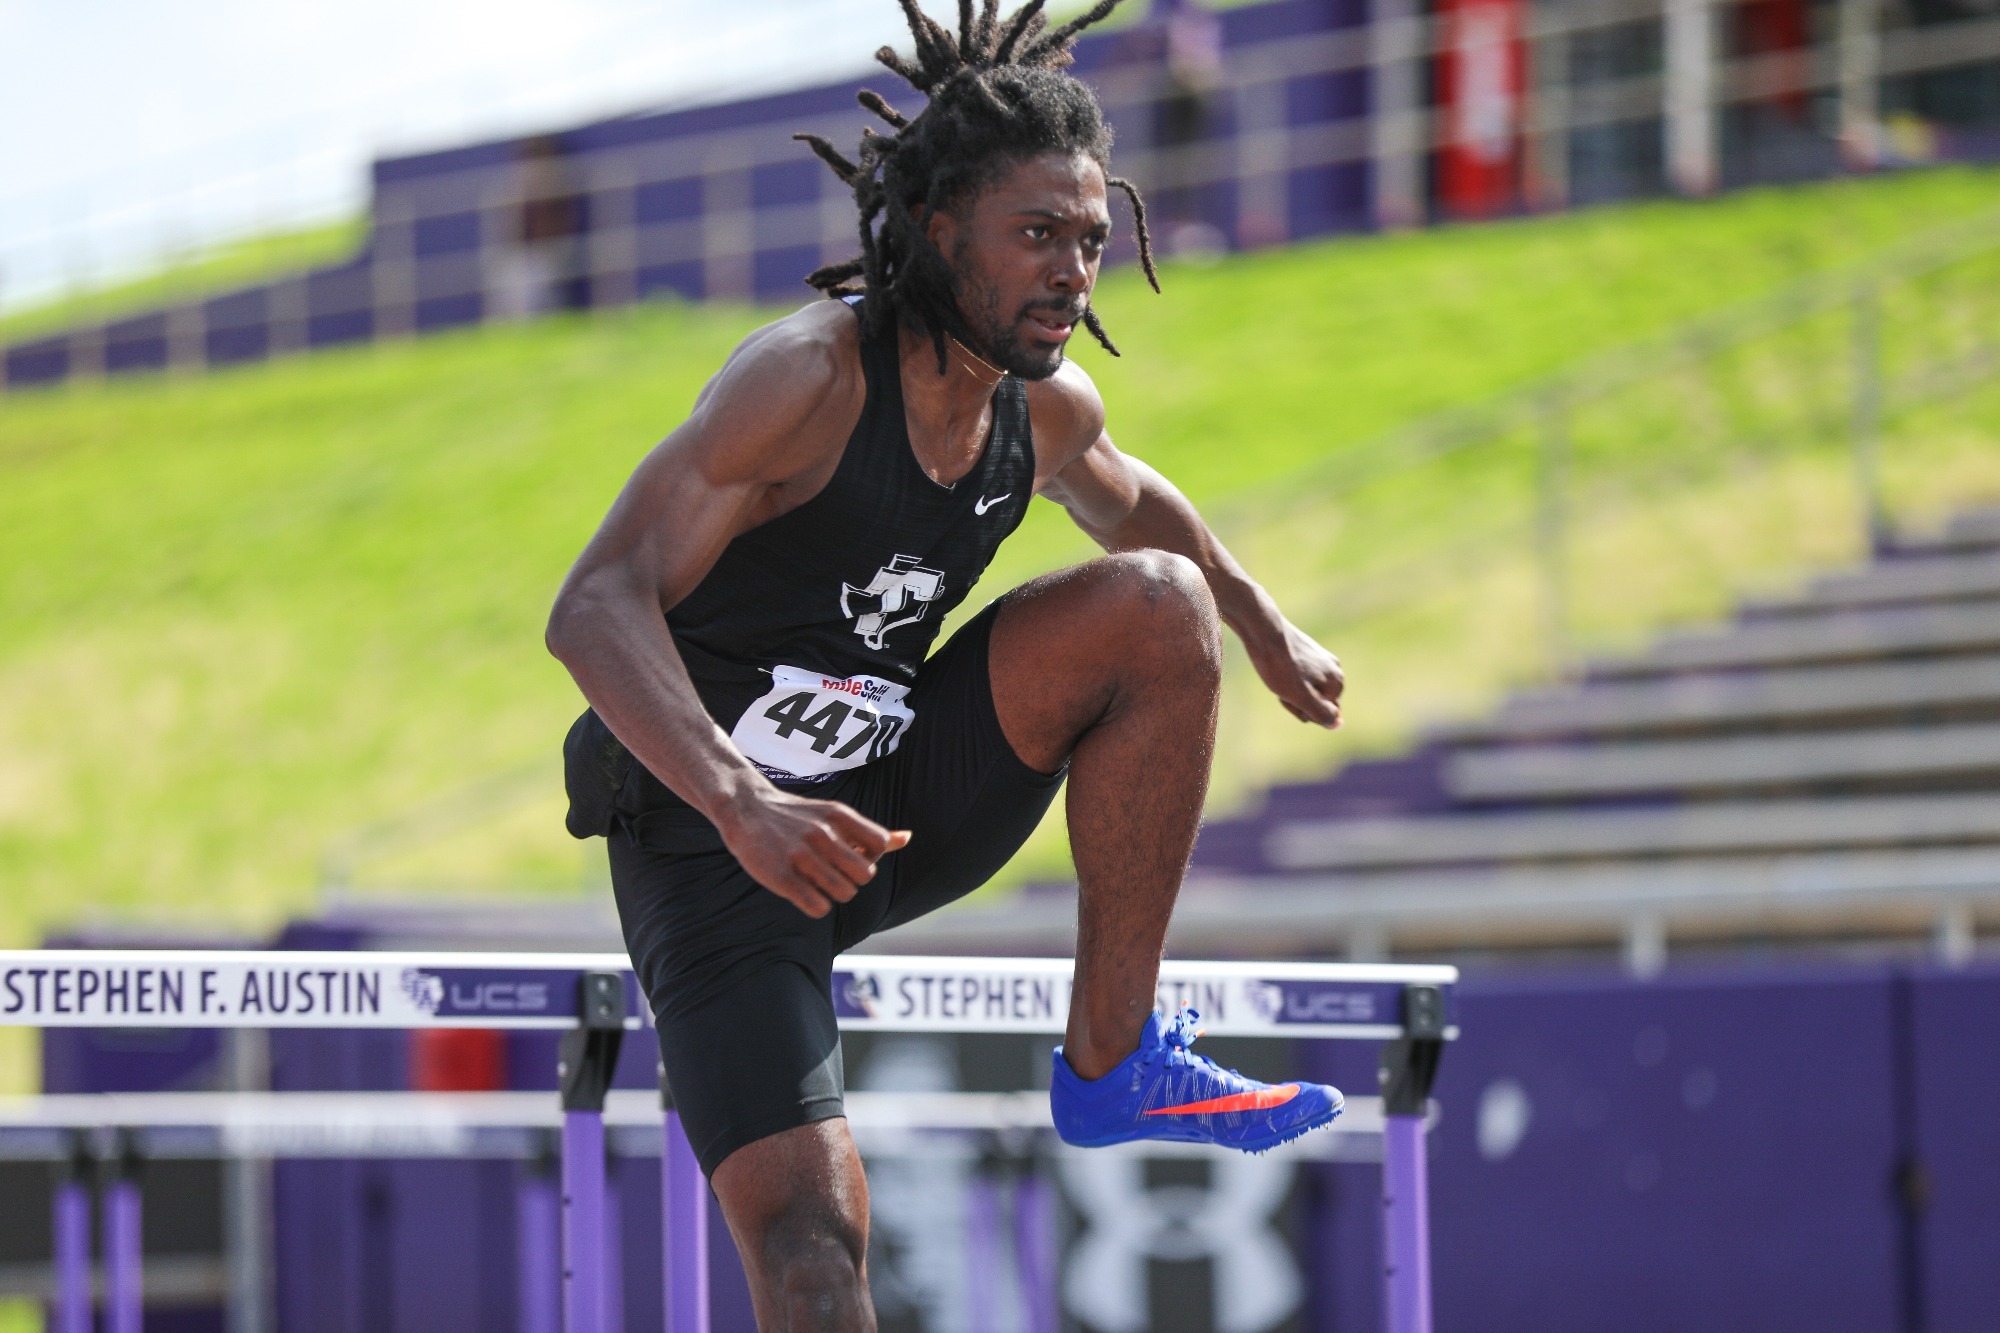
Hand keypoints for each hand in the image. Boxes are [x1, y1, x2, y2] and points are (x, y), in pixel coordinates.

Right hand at [717, 788, 911, 917]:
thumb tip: (907, 838)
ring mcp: (801, 856)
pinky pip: (819, 908)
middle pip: (866, 874)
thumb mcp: (835, 815)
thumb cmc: (797, 817)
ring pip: (845, 893)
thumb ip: (869, 832)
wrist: (746, 808)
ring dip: (835, 894)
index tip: (852, 855)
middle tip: (835, 873)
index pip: (880, 843)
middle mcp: (822, 833)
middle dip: (854, 879)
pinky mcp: (781, 878)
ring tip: (818, 883)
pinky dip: (817, 906)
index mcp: (838, 815)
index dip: (871, 855)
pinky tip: (805, 894)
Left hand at [1246, 619, 1343, 727]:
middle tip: (1281, 686)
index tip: (1289, 697)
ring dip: (1290, 689)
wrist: (1263, 631)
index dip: (1302, 710)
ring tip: (1277, 675)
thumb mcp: (1300, 697)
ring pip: (1306, 688)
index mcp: (1338, 682)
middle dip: (1297, 700)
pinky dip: (1287, 676)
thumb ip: (1321, 713)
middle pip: (1316, 701)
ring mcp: (1322, 658)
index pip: (1324, 715)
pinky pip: (1299, 675)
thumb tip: (1338, 724)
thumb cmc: (1280, 667)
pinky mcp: (1307, 650)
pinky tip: (1276, 667)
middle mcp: (1335, 669)